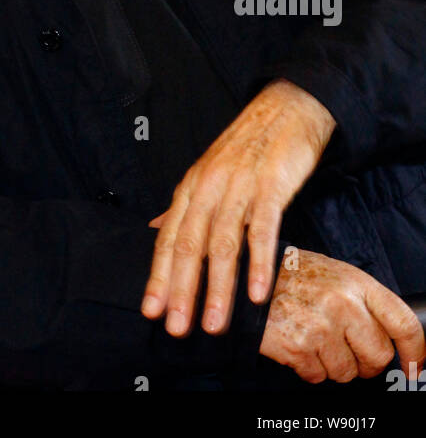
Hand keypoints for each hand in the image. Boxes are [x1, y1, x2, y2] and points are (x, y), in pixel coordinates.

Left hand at [141, 79, 336, 335]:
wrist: (286, 108)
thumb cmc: (246, 147)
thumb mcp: (207, 173)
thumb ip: (185, 207)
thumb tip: (155, 232)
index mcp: (191, 187)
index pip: (169, 237)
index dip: (159, 275)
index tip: (150, 310)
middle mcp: (208, 187)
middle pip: (190, 244)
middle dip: (181, 290)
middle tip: (176, 328)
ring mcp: (239, 185)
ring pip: (223, 242)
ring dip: (218, 288)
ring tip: (214, 324)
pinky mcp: (271, 185)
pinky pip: (263, 229)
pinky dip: (258, 262)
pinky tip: (256, 293)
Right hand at [260, 248, 425, 381]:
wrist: (246, 277)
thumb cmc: (290, 275)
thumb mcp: (333, 273)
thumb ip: (362, 300)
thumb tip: (389, 335)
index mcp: (356, 283)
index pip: (402, 322)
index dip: (415, 351)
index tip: (414, 367)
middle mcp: (342, 303)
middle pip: (378, 356)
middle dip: (365, 362)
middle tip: (348, 352)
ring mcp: (321, 326)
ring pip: (347, 372)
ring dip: (332, 365)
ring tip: (314, 339)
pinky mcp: (299, 347)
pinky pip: (318, 376)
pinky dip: (308, 367)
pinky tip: (297, 343)